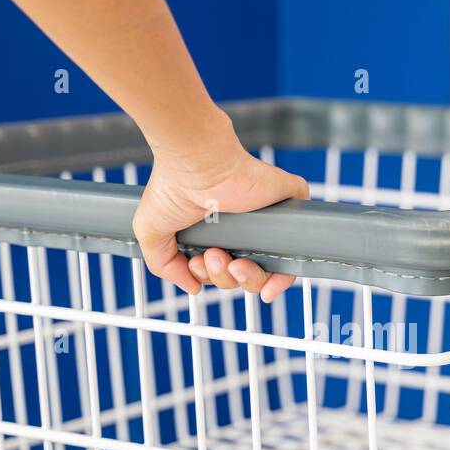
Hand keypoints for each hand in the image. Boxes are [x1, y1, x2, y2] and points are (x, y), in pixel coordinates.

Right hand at [133, 111, 308, 302]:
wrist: (194, 161)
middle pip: (245, 277)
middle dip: (226, 280)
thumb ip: (165, 266)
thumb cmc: (171, 185)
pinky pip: (298, 253)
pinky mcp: (287, 209)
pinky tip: (268, 285)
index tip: (197, 265)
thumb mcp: (151, 233)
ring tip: (228, 262)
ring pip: (270, 272)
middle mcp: (244, 229)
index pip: (225, 271)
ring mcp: (267, 221)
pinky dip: (284, 278)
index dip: (213, 279)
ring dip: (246, 280)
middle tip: (213, 258)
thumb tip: (193, 287)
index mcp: (217, 234)